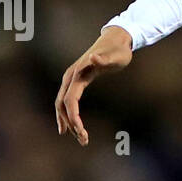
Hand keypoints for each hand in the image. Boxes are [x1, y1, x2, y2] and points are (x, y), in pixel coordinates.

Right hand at [55, 26, 132, 145]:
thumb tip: (93, 57)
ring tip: (81, 139)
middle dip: (71, 124)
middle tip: (84, 141)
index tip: (81, 132)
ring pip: (62, 105)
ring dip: (69, 122)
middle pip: (63, 105)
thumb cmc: (118, 50)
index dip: (73, 117)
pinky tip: (72, 127)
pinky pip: (67, 101)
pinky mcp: (76, 81)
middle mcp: (70, 77)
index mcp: (77, 74)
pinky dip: (68, 115)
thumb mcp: (116, 56)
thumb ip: (104, 59)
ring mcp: (71, 79)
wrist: (116, 39)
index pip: (70, 100)